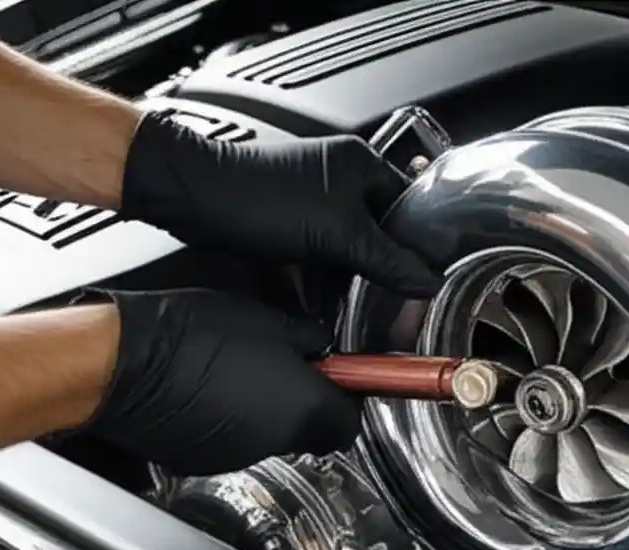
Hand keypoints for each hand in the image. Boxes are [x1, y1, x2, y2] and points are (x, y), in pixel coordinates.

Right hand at [81, 289, 357, 475]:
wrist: (126, 363)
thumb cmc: (195, 336)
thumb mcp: (269, 320)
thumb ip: (307, 338)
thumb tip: (318, 343)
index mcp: (303, 409)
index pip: (349, 424)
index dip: (346, 400)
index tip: (338, 378)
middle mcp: (275, 443)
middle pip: (310, 433)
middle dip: (303, 404)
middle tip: (286, 368)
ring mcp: (235, 457)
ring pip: (268, 438)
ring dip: (263, 413)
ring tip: (237, 374)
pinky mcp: (199, 461)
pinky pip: (228, 444)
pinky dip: (226, 423)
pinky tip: (206, 392)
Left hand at [120, 111, 440, 296]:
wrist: (200, 201)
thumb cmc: (262, 198)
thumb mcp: (340, 235)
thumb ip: (389, 261)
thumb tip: (427, 281)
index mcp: (361, 164)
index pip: (409, 204)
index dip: (419, 240)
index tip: (429, 273)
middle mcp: (340, 178)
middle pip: (379, 230)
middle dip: (384, 265)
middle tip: (397, 296)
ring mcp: (313, 201)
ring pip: (349, 247)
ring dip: (353, 277)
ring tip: (366, 306)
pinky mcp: (291, 224)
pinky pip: (322, 255)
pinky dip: (327, 279)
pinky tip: (332, 304)